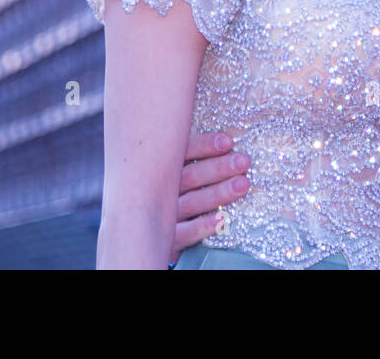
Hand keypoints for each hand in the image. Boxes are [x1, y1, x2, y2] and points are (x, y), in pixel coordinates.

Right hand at [168, 130, 252, 263]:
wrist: (136, 233)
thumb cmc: (169, 190)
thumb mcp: (172, 168)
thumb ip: (189, 154)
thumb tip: (226, 139)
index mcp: (162, 167)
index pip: (182, 152)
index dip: (205, 146)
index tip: (228, 142)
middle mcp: (160, 189)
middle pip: (189, 176)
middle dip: (218, 168)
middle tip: (243, 162)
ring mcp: (162, 215)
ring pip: (191, 203)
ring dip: (218, 193)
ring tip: (243, 185)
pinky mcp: (167, 240)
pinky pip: (185, 234)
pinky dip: (203, 226)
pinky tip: (222, 219)